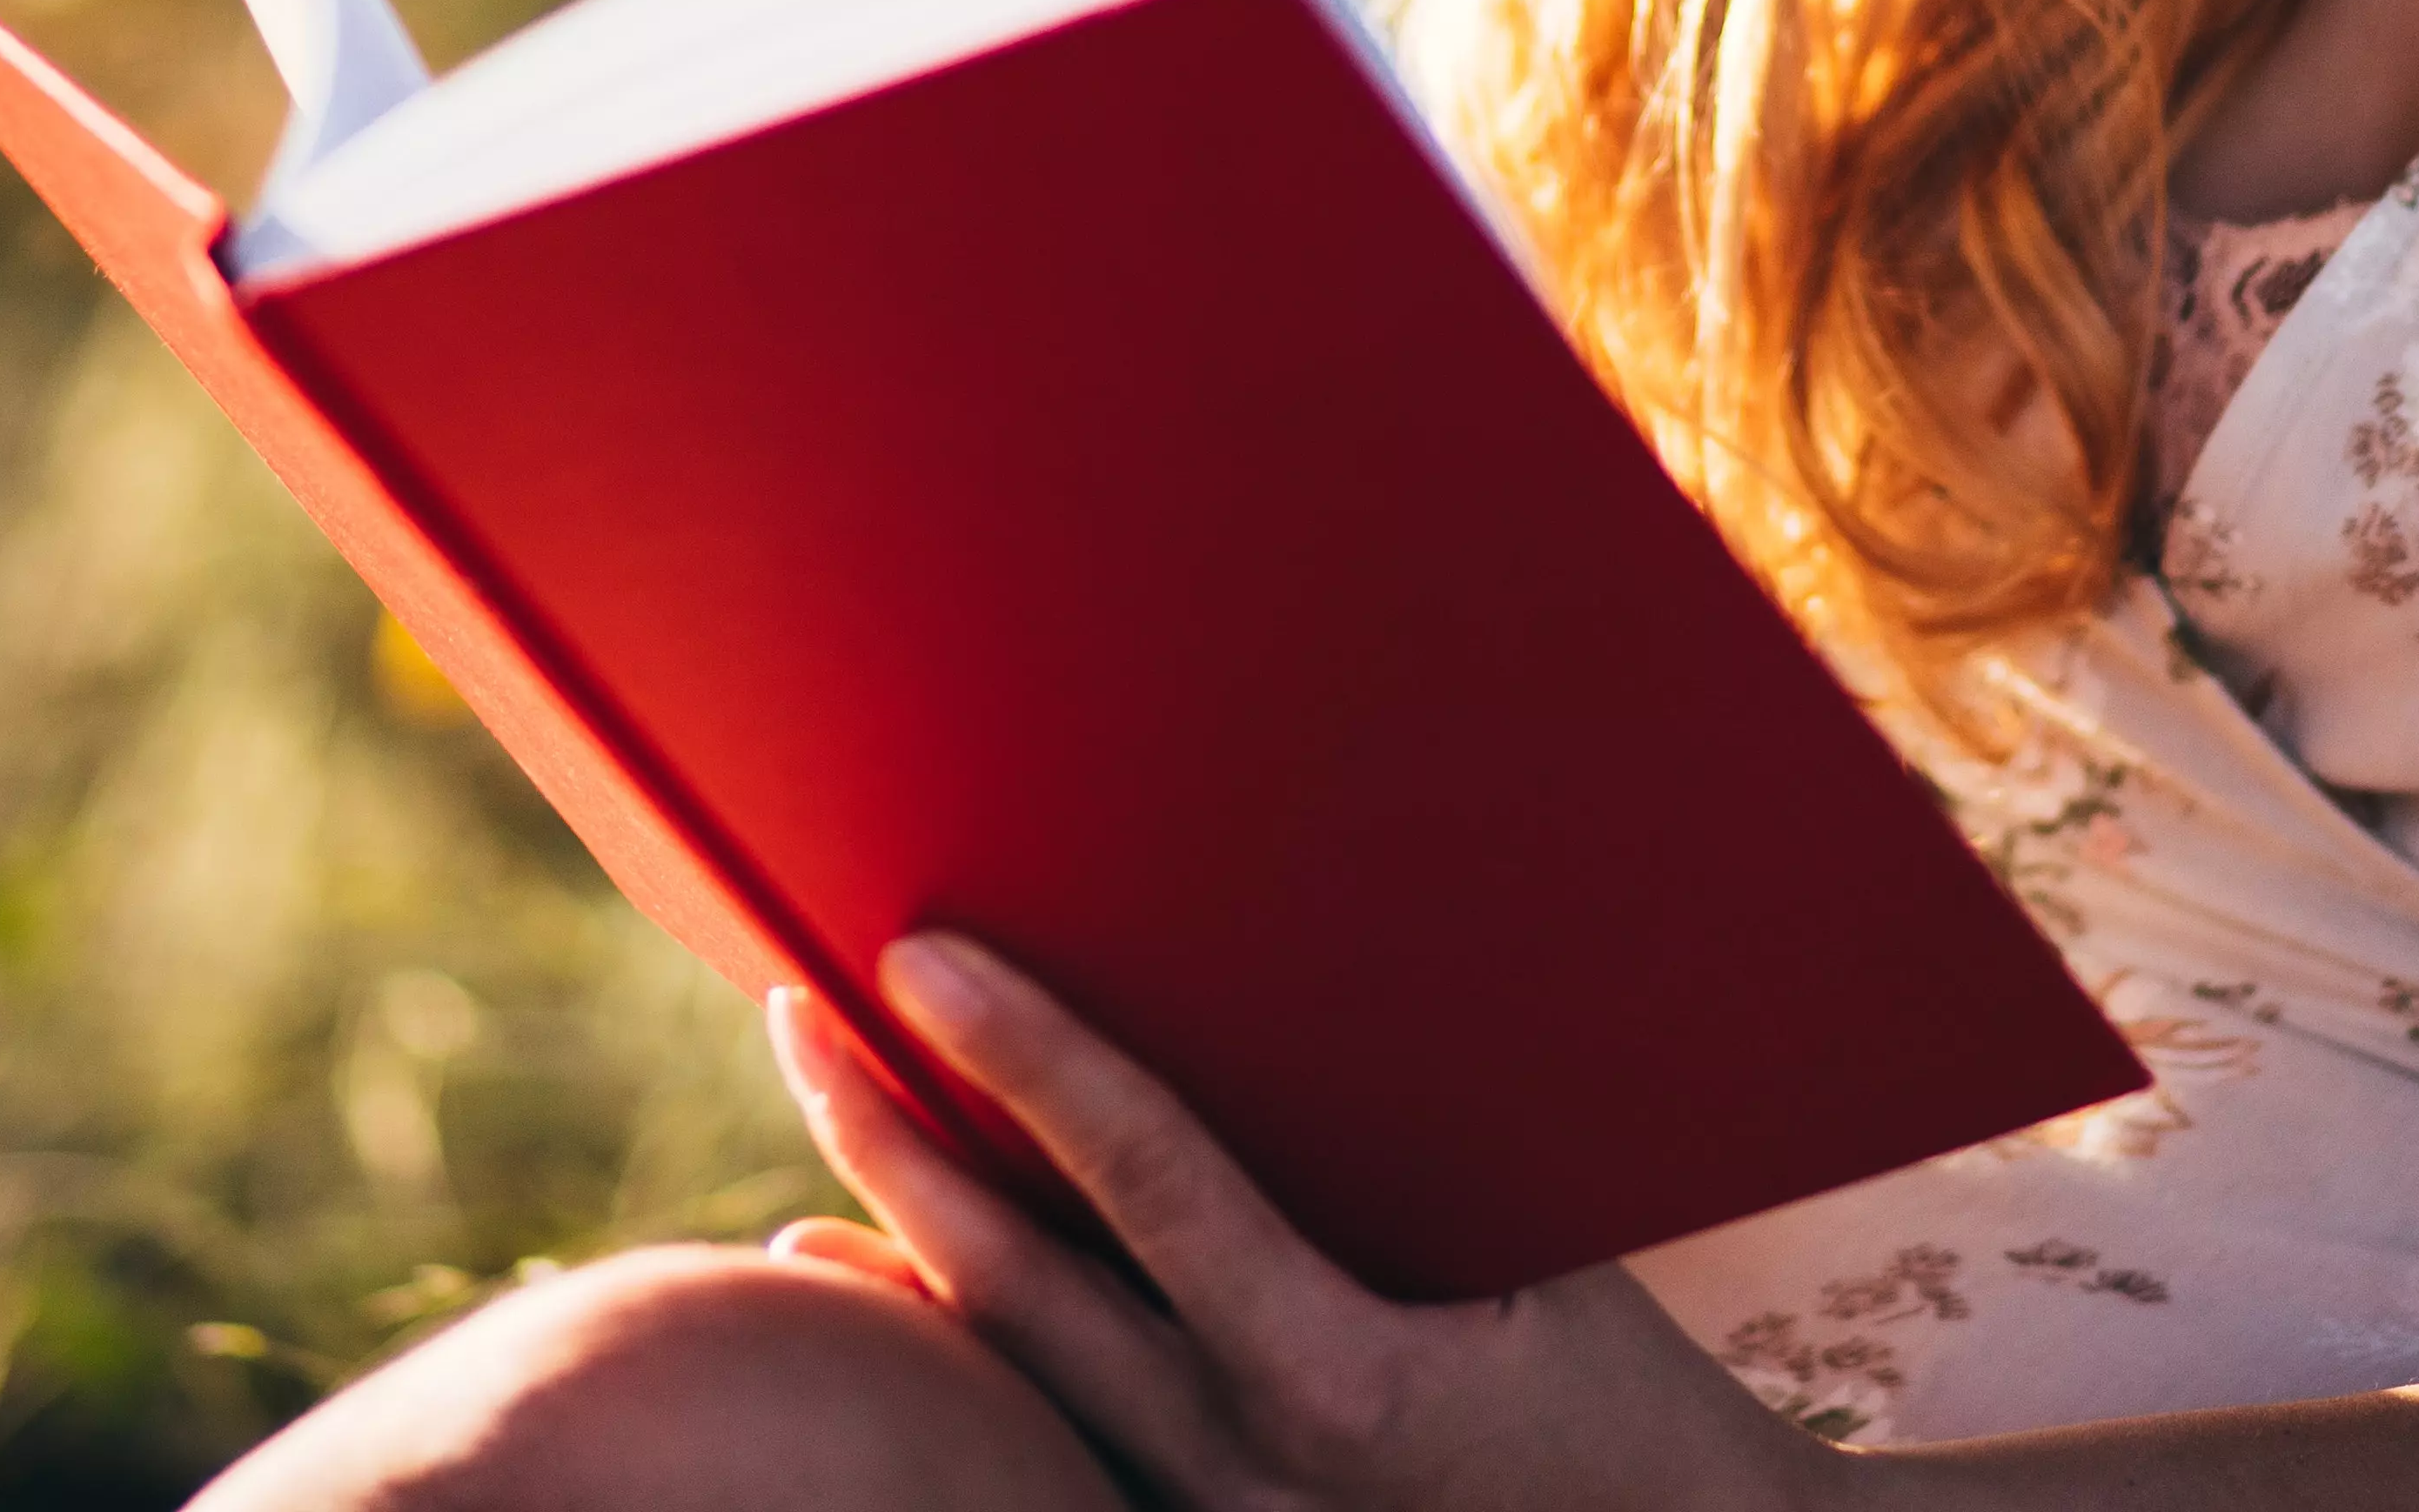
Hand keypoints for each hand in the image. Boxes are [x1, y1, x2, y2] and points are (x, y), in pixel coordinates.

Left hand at [768, 939, 1838, 1511]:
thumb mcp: (1530, 1249)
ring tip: (822, 1112)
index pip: (1141, 1176)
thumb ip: (1384, 1155)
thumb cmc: (1620, 1391)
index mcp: (1334, 1376)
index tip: (916, 957)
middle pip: (1017, 1285)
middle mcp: (1239, 1467)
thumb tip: (1266, 986)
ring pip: (1008, 1370)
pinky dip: (958, 1342)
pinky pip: (1045, 1426)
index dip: (1024, 1055)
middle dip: (894, 1138)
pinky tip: (867, 1280)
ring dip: (900, 1242)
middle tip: (798, 1012)